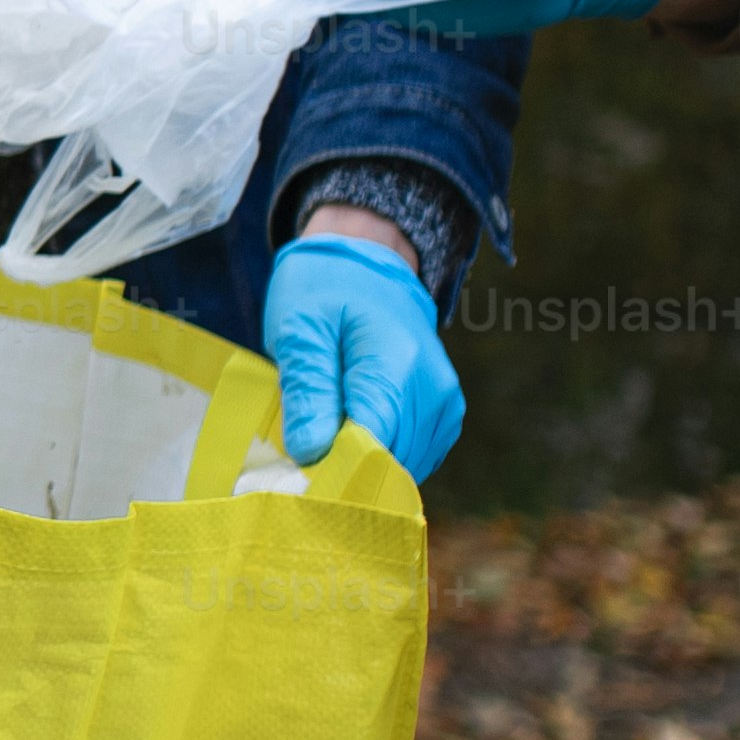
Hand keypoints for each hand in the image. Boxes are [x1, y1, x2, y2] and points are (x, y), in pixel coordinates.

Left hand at [266, 229, 462, 482]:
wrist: (368, 264)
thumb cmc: (324, 292)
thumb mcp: (299, 328)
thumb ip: (307, 388)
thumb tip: (310, 453)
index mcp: (396, 361)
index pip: (371, 442)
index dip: (330, 469)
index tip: (294, 474)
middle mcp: (432, 388)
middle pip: (389, 460)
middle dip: (342, 470)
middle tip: (298, 457)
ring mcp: (445, 403)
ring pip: (402, 467)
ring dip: (361, 466)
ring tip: (322, 437)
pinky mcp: (445, 414)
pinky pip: (413, 458)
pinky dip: (381, 458)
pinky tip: (351, 436)